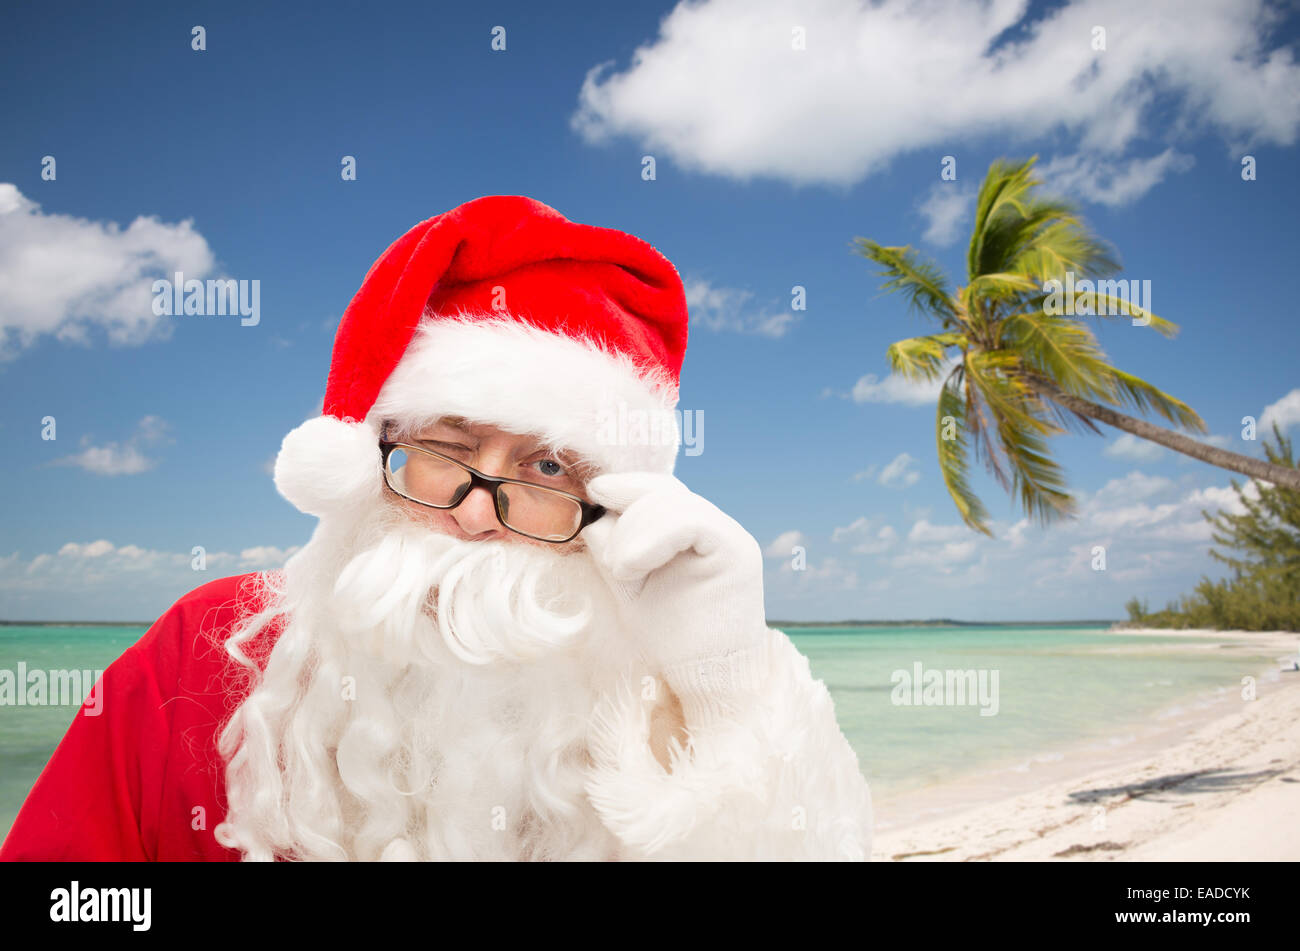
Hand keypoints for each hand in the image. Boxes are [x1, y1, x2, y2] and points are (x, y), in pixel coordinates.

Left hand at [581, 472, 768, 725]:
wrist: (706, 677)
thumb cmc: (669, 635)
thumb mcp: (629, 584)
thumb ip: (614, 549)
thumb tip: (594, 517)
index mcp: (690, 530)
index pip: (660, 489)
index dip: (626, 485)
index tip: (595, 492)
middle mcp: (715, 527)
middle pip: (665, 491)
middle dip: (626, 516)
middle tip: (612, 561)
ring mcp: (730, 536)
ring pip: (675, 502)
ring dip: (634, 532)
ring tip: (622, 571)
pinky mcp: (739, 551)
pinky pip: (692, 521)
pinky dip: (652, 537)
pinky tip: (630, 567)